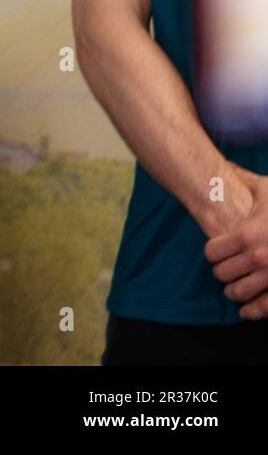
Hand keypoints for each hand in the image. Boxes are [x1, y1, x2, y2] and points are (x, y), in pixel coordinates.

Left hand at [205, 162, 267, 319]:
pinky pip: (262, 308)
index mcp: (248, 234)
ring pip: (237, 292)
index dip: (212, 252)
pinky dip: (251, 311)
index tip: (216, 252)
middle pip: (221, 273)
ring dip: (233, 291)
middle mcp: (258, 257)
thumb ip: (243, 179)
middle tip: (225, 269)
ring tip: (234, 287)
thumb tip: (223, 163)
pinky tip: (246, 309)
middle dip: (222, 271)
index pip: (211, 252)